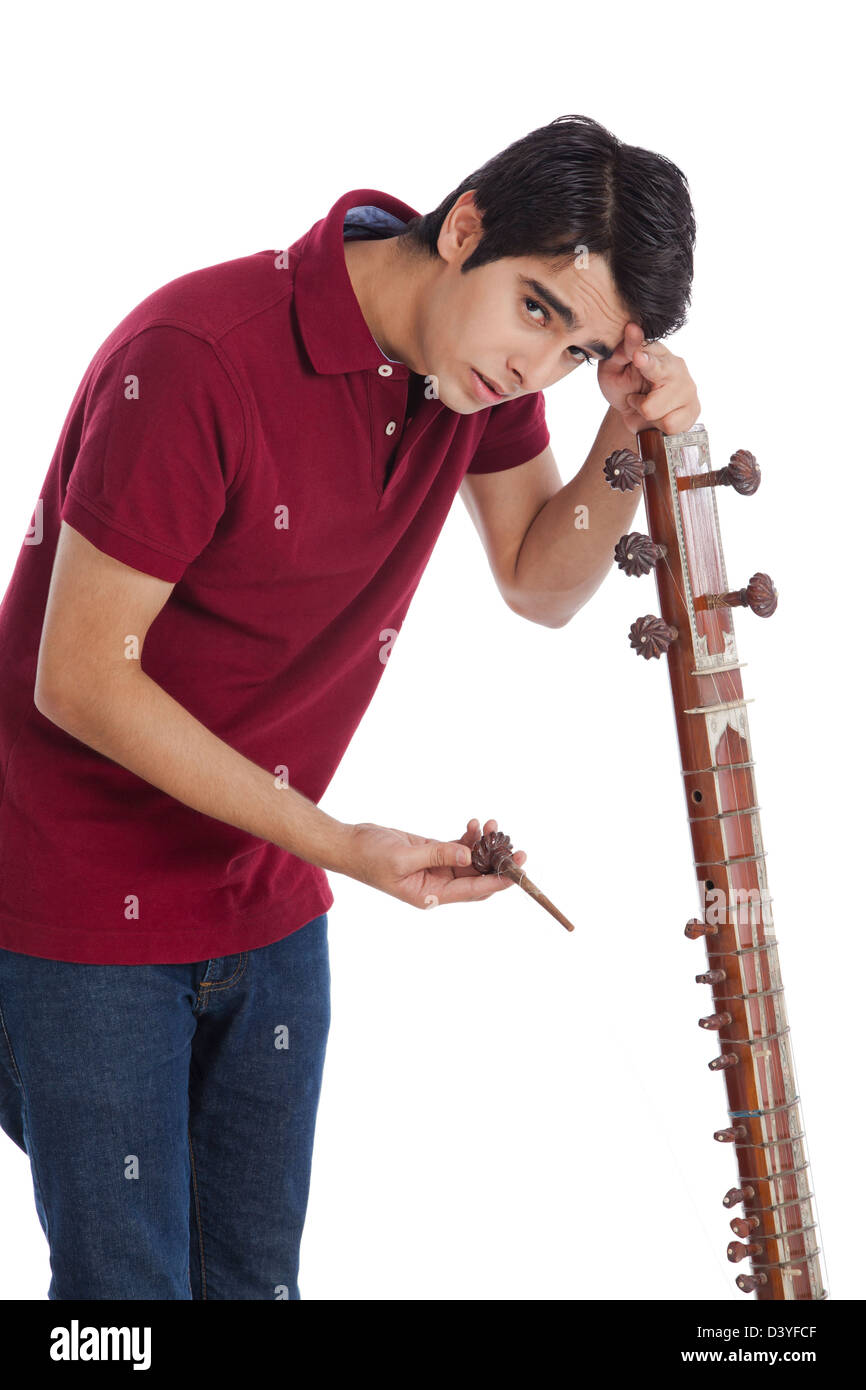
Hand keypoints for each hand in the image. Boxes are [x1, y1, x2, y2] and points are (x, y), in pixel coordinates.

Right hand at [343, 816, 526, 909]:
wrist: (349, 845)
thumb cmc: (369, 856)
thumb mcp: (403, 857)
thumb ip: (437, 855)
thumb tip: (468, 854)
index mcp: (430, 895)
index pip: (472, 891)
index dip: (497, 882)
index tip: (517, 873)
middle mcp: (437, 885)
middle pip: (477, 877)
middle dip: (497, 863)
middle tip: (518, 848)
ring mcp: (435, 868)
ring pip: (470, 860)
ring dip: (483, 844)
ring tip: (492, 824)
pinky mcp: (431, 852)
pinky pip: (458, 847)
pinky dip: (469, 837)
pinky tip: (475, 824)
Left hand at [597, 321, 700, 434]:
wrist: (634, 411)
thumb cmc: (623, 385)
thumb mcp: (612, 369)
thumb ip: (621, 352)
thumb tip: (632, 331)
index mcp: (657, 352)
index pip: (652, 358)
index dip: (645, 360)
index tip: (637, 357)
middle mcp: (677, 367)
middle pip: (658, 390)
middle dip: (643, 402)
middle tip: (633, 398)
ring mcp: (688, 389)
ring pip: (658, 412)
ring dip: (644, 412)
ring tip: (645, 404)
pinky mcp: (693, 410)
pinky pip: (671, 426)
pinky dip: (657, 425)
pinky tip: (658, 415)